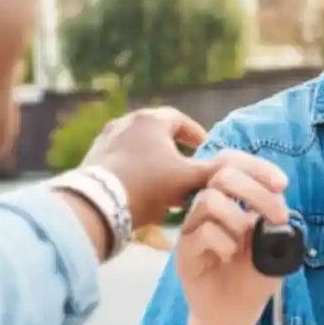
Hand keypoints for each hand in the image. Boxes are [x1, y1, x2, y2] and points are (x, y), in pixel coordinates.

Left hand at [79, 107, 213, 227]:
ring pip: (138, 146)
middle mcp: (127, 121)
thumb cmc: (148, 186)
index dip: (196, 135)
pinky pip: (121, 159)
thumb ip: (211, 171)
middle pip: (157, 132)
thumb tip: (230, 165)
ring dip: (153, 160)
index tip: (206, 149)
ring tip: (163, 180)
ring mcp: (106, 138)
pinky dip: (135, 169)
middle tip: (186, 164)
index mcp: (151, 120)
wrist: (97, 204)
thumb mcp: (187, 180)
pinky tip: (140, 188)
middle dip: (174, 148)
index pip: (181, 120)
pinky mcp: (93, 157)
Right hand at [175, 151, 290, 324]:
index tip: (283, 185)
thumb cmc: (253, 280)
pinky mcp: (184, 250)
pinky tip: (230, 257)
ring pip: (210, 200)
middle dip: (256, 192)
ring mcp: (194, 227)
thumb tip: (277, 198)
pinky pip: (203, 231)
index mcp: (232, 200)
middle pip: (223, 174)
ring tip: (245, 244)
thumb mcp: (275, 248)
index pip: (236, 164)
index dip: (259, 168)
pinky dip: (224, 242)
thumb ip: (274, 222)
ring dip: (238, 219)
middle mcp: (209, 207)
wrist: (233, 318)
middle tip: (277, 217)